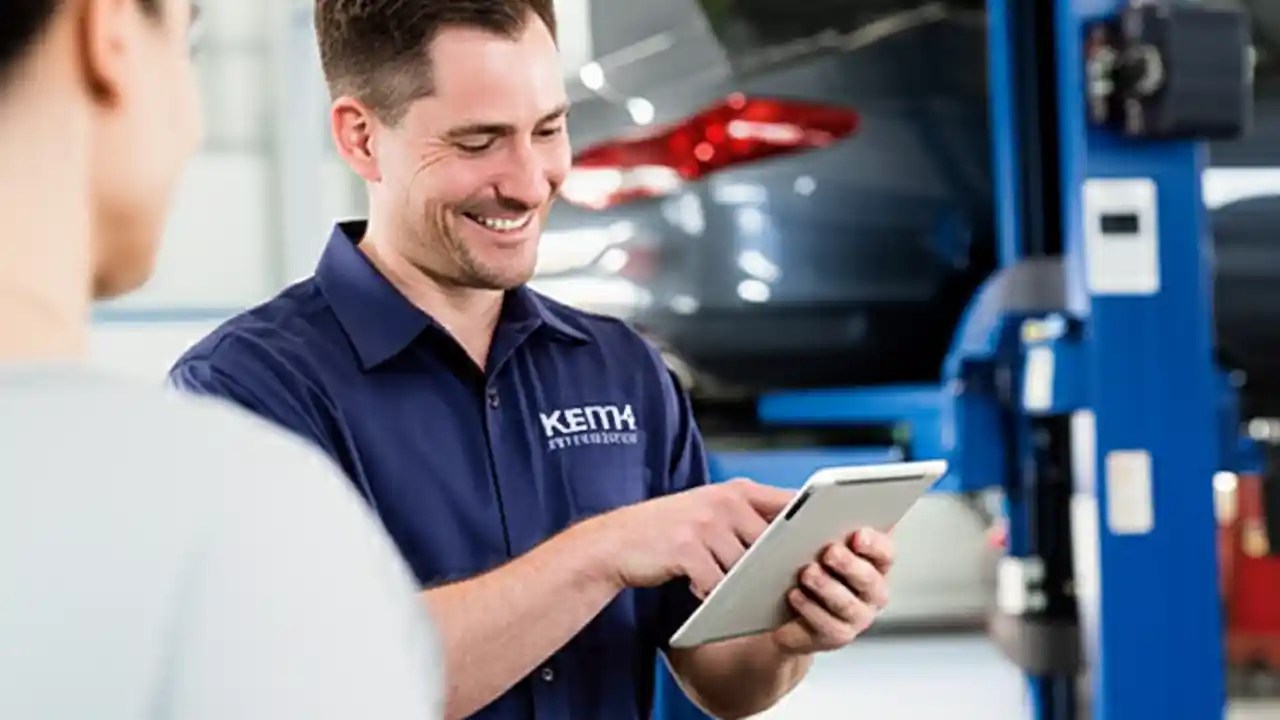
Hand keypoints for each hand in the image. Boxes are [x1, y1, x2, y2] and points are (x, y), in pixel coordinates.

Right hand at [587, 478, 793, 597]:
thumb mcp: (710, 510)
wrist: (618, 541)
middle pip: (770, 545)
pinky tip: (696, 586)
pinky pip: (716, 584)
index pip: (788, 504)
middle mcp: (724, 502)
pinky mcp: (688, 549)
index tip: (815, 548)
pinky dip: (710, 594)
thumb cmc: (668, 530)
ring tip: (722, 587)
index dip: (805, 528)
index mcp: (736, 490)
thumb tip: (792, 543)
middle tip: (769, 587)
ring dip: (736, 586)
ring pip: (744, 569)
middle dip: (770, 570)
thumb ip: (746, 517)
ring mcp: (706, 524)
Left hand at [772, 528, 894, 654]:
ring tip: (807, 573)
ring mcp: (857, 616)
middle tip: (830, 551)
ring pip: (847, 603)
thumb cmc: (803, 568)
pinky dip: (809, 608)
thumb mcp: (811, 540)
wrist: (784, 613)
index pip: (885, 551)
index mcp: (873, 562)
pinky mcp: (837, 635)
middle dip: (849, 564)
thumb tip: (816, 506)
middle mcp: (872, 591)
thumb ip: (821, 524)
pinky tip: (795, 594)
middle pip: (869, 578)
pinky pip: (826, 624)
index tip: (857, 535)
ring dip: (826, 586)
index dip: (875, 543)